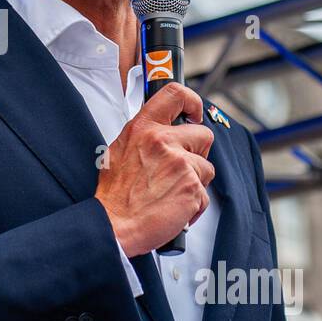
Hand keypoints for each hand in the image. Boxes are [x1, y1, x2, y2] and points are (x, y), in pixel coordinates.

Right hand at [95, 82, 213, 254]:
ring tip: (171, 193)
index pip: (175, 95)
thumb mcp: (120, 151)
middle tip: (179, 170)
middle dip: (197, 153)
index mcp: (143, 128)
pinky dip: (193, 204)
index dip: (192, 102)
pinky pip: (204, 194)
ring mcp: (180, 163)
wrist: (115, 225)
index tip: (194, 113)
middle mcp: (162, 141)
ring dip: (195, 181)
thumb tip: (163, 131)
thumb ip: (144, 137)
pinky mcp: (191, 187)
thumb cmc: (115, 195)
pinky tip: (173, 208)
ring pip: (206, 167)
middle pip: (204, 134)